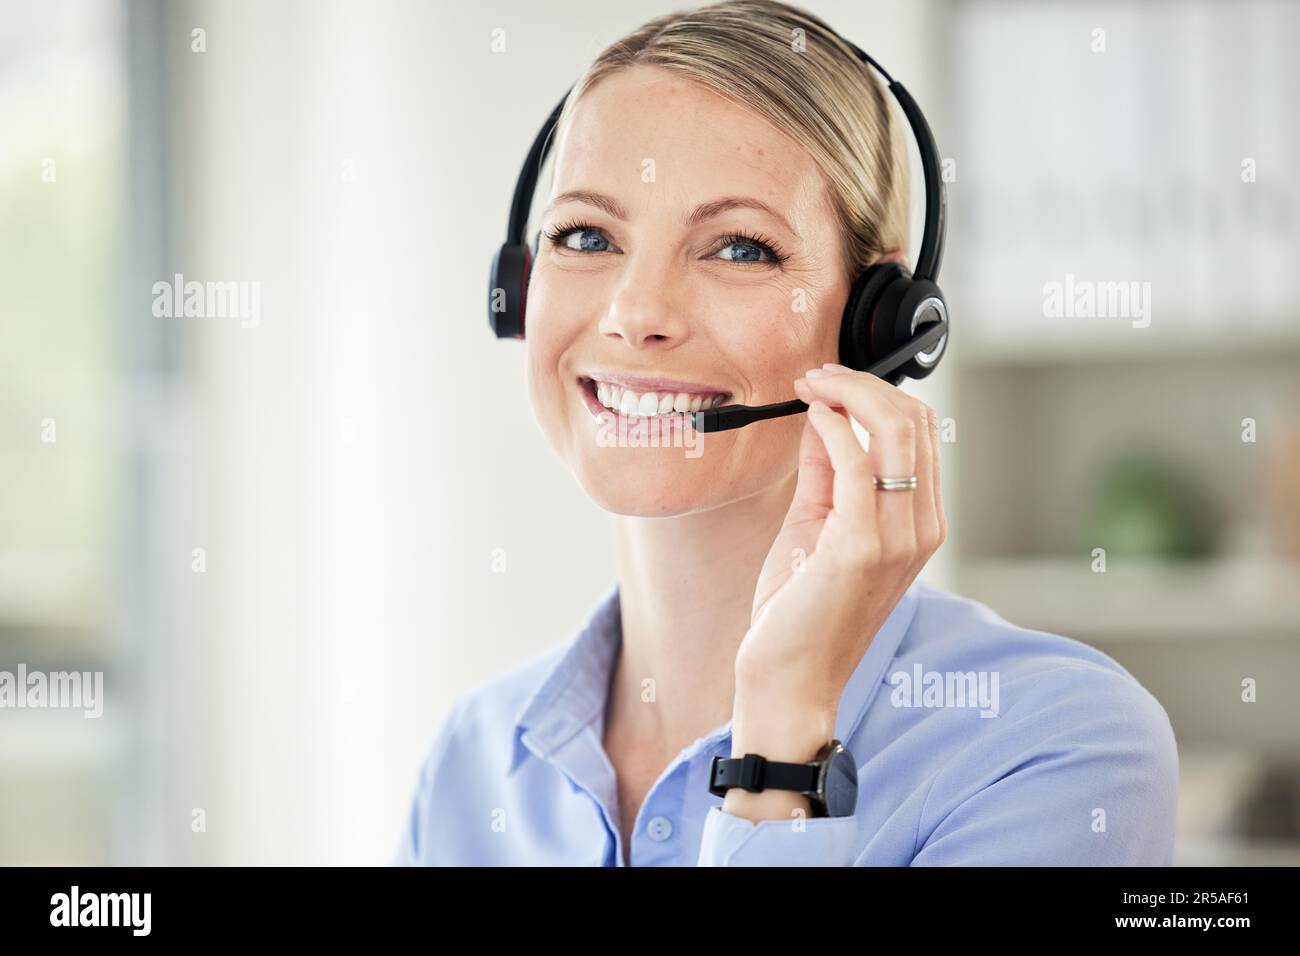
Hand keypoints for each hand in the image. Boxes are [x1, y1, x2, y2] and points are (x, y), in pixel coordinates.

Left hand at [731, 363, 946, 755]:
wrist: (789, 677)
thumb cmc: (800, 609)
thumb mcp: (816, 524)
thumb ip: (826, 471)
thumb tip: (823, 416)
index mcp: (918, 523)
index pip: (921, 433)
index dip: (877, 393)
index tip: (829, 380)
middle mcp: (920, 528)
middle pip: (915, 422)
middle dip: (864, 383)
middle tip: (816, 374)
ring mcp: (897, 538)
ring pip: (896, 431)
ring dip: (848, 393)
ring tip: (811, 384)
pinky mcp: (862, 546)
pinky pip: (856, 463)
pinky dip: (835, 425)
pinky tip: (811, 413)